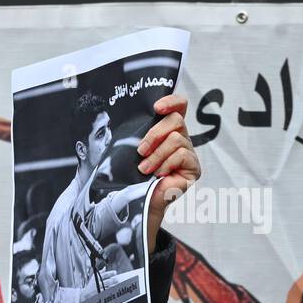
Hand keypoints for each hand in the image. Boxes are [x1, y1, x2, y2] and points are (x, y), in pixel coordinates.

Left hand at [138, 95, 200, 251]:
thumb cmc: (131, 176)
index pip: (178, 105)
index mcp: (166, 130)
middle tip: (140, 150)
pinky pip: (183, 154)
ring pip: (176, 139)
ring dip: (156, 155)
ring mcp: (189, 153)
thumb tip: (108, 121)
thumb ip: (129, 134)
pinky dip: (166, 164)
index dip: (172, 101)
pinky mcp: (193, 168)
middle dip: (154, 134)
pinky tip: (158, 175)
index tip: (157, 107)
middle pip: (176, 119)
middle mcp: (180, 138)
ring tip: (145, 169)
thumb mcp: (127, 150)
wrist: (136, 201)